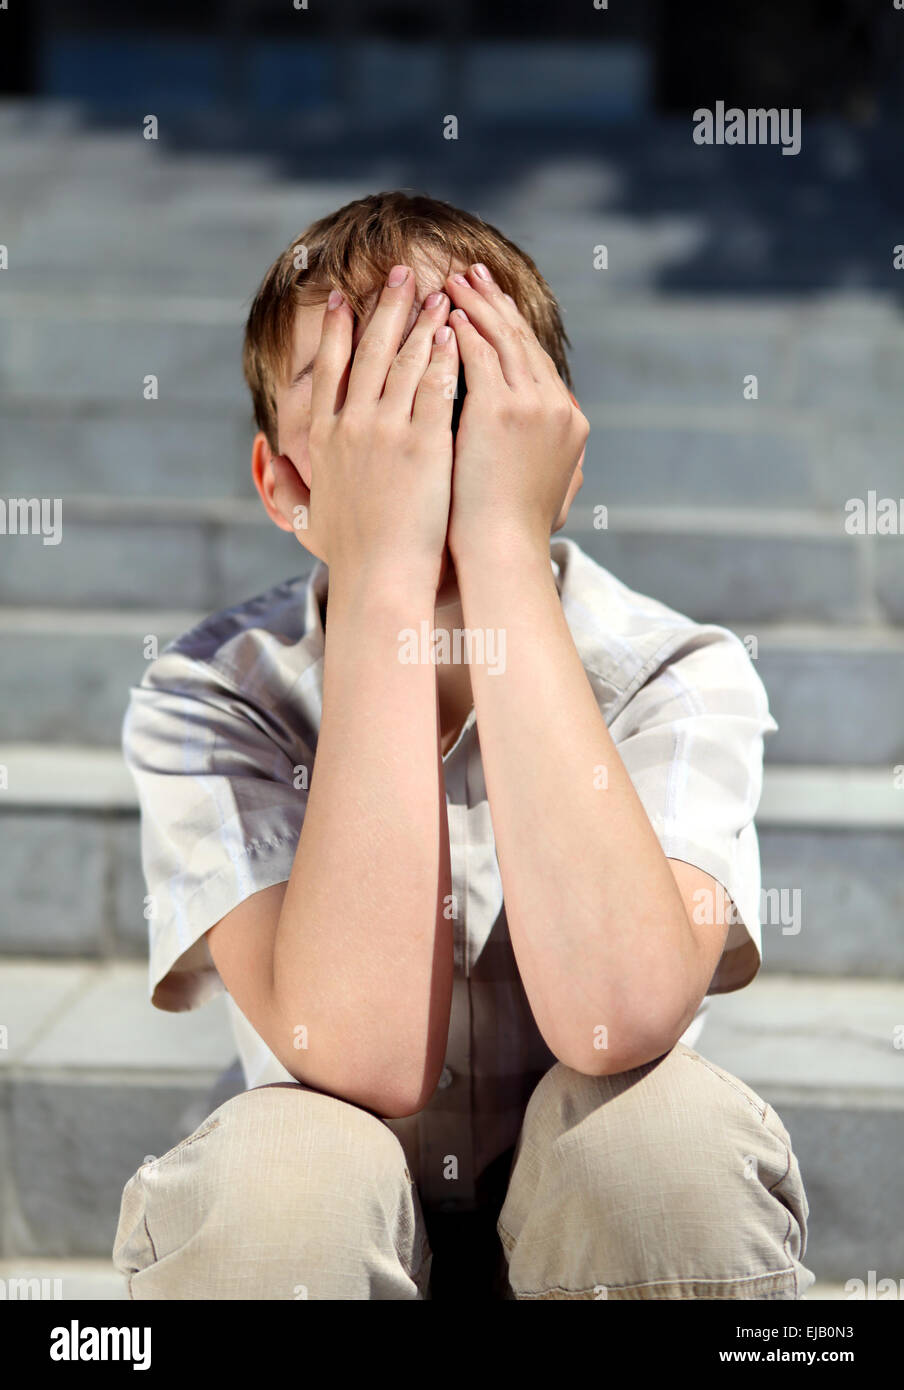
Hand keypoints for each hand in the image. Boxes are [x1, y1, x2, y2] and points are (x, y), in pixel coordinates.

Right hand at [272, 266, 458, 594]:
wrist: (378, 580)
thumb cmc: (349, 558)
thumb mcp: (309, 519)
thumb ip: (289, 487)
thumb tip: (268, 467)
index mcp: (324, 439)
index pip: (331, 369)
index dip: (338, 330)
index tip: (344, 298)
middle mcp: (351, 426)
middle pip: (371, 351)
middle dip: (387, 306)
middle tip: (402, 272)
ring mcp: (387, 431)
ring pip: (406, 361)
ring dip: (423, 321)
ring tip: (440, 292)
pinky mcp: (424, 444)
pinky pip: (437, 387)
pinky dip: (447, 355)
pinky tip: (457, 332)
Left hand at [443, 265, 588, 559]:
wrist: (502, 554)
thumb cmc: (510, 534)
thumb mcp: (545, 489)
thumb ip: (548, 454)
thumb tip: (553, 434)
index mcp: (569, 423)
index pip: (538, 360)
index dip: (513, 327)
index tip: (492, 303)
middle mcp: (557, 407)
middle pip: (523, 340)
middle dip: (495, 302)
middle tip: (472, 271)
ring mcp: (532, 406)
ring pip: (502, 339)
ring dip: (476, 305)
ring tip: (452, 281)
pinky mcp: (501, 410)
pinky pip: (479, 356)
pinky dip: (463, 332)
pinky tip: (445, 316)